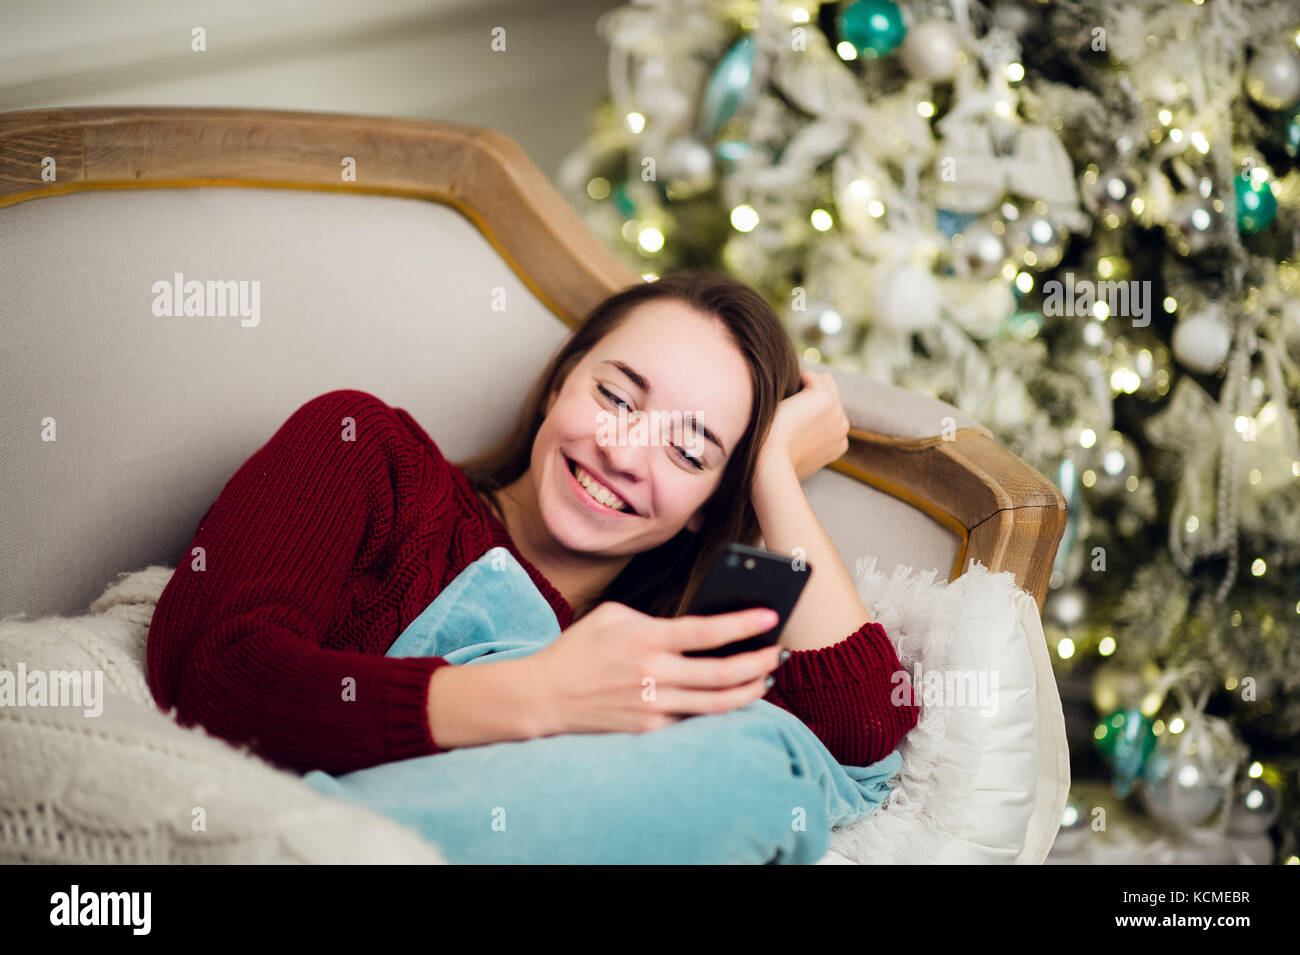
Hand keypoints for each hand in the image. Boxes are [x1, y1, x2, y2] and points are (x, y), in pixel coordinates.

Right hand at [525, 602, 785, 736]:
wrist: (545, 695)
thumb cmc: (579, 648)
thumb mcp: (613, 616)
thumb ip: (655, 620)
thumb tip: (698, 628)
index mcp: (645, 638)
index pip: (706, 631)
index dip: (744, 625)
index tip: (772, 617)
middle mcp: (652, 674)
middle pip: (721, 673)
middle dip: (758, 663)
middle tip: (778, 653)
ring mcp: (651, 706)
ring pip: (715, 704)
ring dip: (748, 691)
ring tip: (766, 679)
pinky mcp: (648, 728)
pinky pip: (693, 720)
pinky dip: (717, 710)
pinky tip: (733, 699)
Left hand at [757, 367, 849, 483]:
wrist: (769, 461)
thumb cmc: (775, 461)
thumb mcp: (796, 457)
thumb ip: (804, 446)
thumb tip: (795, 439)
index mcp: (839, 444)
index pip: (830, 414)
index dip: (808, 411)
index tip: (789, 423)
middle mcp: (843, 428)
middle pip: (829, 395)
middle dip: (807, 397)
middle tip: (784, 413)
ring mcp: (837, 412)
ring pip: (823, 381)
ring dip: (804, 386)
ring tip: (785, 403)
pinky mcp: (826, 398)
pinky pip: (811, 376)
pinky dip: (796, 380)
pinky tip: (784, 397)